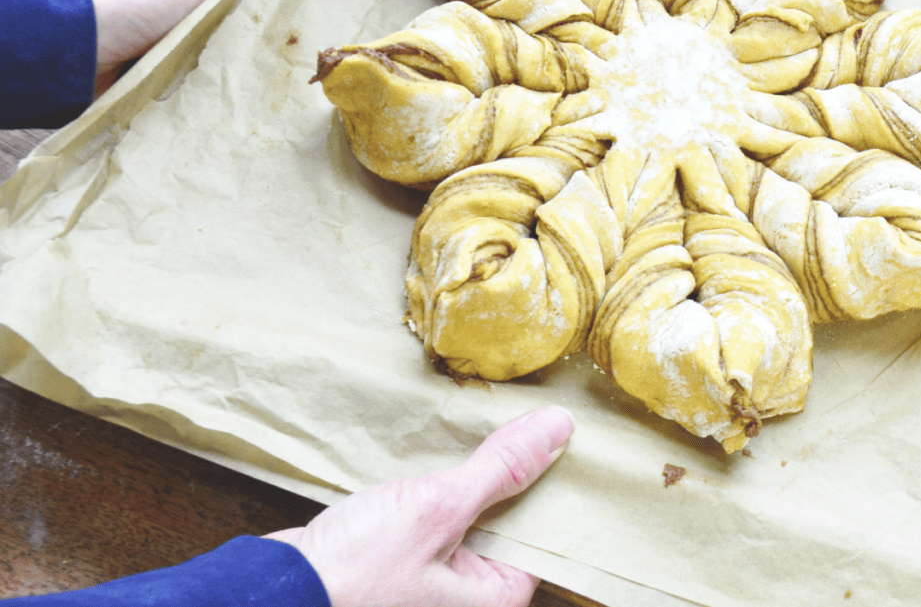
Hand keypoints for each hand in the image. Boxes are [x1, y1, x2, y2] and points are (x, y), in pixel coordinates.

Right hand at [265, 405, 574, 606]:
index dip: (550, 481)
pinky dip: (439, 492)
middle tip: (519, 421)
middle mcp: (468, 598)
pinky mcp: (404, 566)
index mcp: (494, 600)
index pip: (544, 532)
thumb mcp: (438, 508)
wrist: (274, 591)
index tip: (557, 433)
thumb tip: (557, 429)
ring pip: (472, 519)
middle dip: (509, 476)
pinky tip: (437, 460)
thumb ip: (500, 469)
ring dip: (471, 479)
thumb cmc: (354, 572)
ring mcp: (435, 585)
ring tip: (481, 431)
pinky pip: (439, 522)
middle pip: (510, 523)